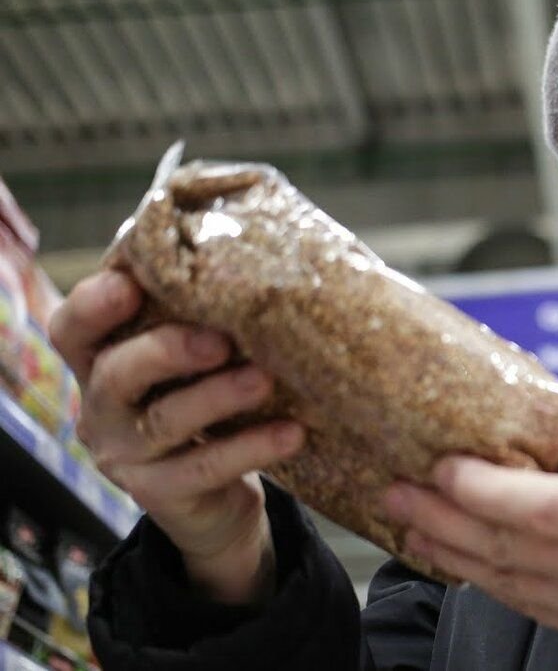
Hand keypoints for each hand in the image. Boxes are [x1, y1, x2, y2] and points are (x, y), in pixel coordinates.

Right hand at [48, 270, 304, 603]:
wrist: (217, 500)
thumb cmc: (209, 406)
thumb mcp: (196, 362)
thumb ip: (203, 318)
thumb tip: (263, 251)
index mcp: (101, 364)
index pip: (72, 329)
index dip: (93, 306)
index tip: (131, 284)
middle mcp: (102, 411)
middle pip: (115, 374)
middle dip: (166, 351)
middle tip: (221, 339)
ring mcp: (127, 457)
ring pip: (165, 421)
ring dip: (218, 396)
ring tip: (264, 379)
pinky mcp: (161, 494)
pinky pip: (205, 468)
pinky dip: (251, 447)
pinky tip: (291, 432)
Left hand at [382, 397, 557, 669]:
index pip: (542, 509)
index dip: (485, 490)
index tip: (446, 466)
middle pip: (504, 544)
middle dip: (441, 516)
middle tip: (395, 487)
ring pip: (499, 577)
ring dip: (444, 548)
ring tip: (405, 519)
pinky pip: (514, 600)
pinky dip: (473, 577)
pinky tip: (447, 557)